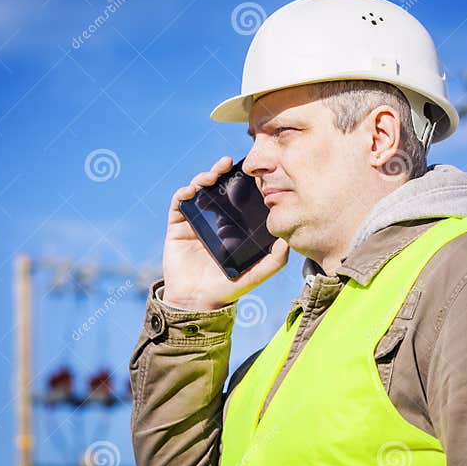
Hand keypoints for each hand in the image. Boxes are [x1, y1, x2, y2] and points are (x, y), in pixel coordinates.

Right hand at [161, 156, 288, 309]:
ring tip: (212, 174)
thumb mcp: (256, 274)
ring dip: (204, 177)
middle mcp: (214, 220)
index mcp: (233, 226)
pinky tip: (192, 190)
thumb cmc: (228, 288)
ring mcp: (195, 221)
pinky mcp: (177, 226)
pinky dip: (184, 193)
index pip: (239, 198)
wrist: (197, 301)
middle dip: (222, 173)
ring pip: (199, 191)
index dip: (243, 183)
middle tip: (229, 163)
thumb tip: (289, 241)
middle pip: (218, 189)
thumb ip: (274, 261)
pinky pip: (179, 203)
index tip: (253, 172)